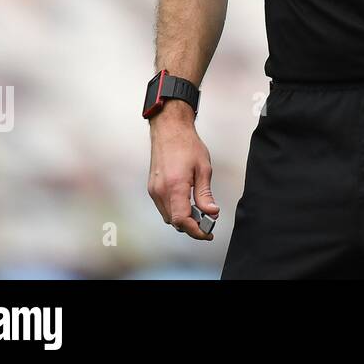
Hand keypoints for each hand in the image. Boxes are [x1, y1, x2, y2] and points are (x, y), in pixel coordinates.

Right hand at [147, 100, 218, 239]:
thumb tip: (211, 213)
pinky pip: (163, 207)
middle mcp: (160, 191)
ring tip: (199, 213)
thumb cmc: (187, 145)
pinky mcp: (152, 188)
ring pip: (168, 216)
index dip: (195, 231)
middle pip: (174, 221)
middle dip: (191, 226)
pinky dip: (175, 210)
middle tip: (208, 223)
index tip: (208, 233)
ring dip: (182, 219)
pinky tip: (187, 204)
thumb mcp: (203, 169)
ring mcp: (153, 190)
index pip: (182, 220)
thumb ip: (205, 194)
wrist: (169, 130)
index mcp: (174, 186)